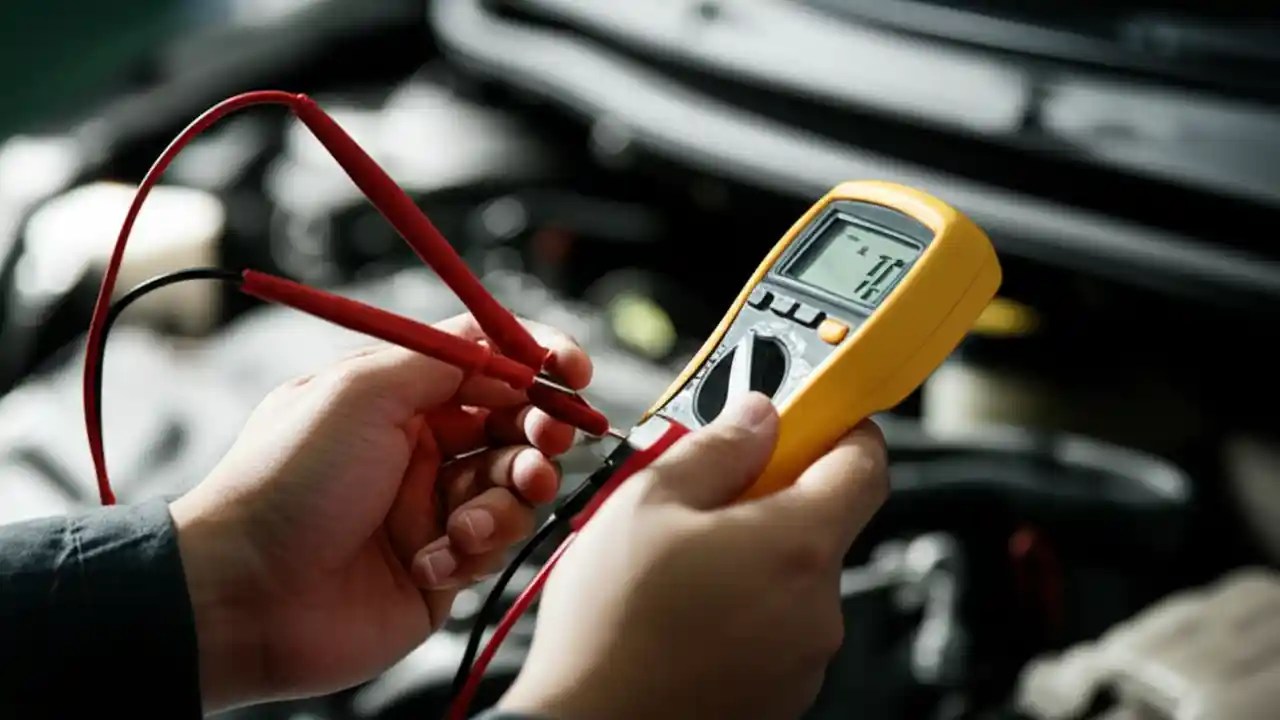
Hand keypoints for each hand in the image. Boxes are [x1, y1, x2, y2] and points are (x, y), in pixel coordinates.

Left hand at [169, 314, 591, 712]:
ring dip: (510, 497)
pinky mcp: (441, 567)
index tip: (573, 370)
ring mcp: (432, 508)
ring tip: (473, 518)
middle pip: (514, 423)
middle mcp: (419, 447)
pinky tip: (430, 561)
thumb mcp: (361, 390)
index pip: (487, 362)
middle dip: (540, 428)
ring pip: (514, 488)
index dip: (536, 361)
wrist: (243, 595)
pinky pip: (493, 547)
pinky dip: (474, 548)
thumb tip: (505, 340)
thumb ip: (442, 358)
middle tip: (548, 438)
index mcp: (397, 395)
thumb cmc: (287, 481)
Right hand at [498, 392, 888, 719]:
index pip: (865, 464)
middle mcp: (818, 606)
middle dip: (771, 497)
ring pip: (794, 576)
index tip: (809, 416)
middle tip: (705, 494)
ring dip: (752, 556)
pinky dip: (743, 608)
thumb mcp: (647, 503)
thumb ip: (716, 448)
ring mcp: (804, 657)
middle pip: (822, 522)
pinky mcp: (781, 694)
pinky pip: (776, 627)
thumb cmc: (611, 626)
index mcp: (798, 544)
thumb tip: (758, 416)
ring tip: (677, 565)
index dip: (840, 428)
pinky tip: (683, 613)